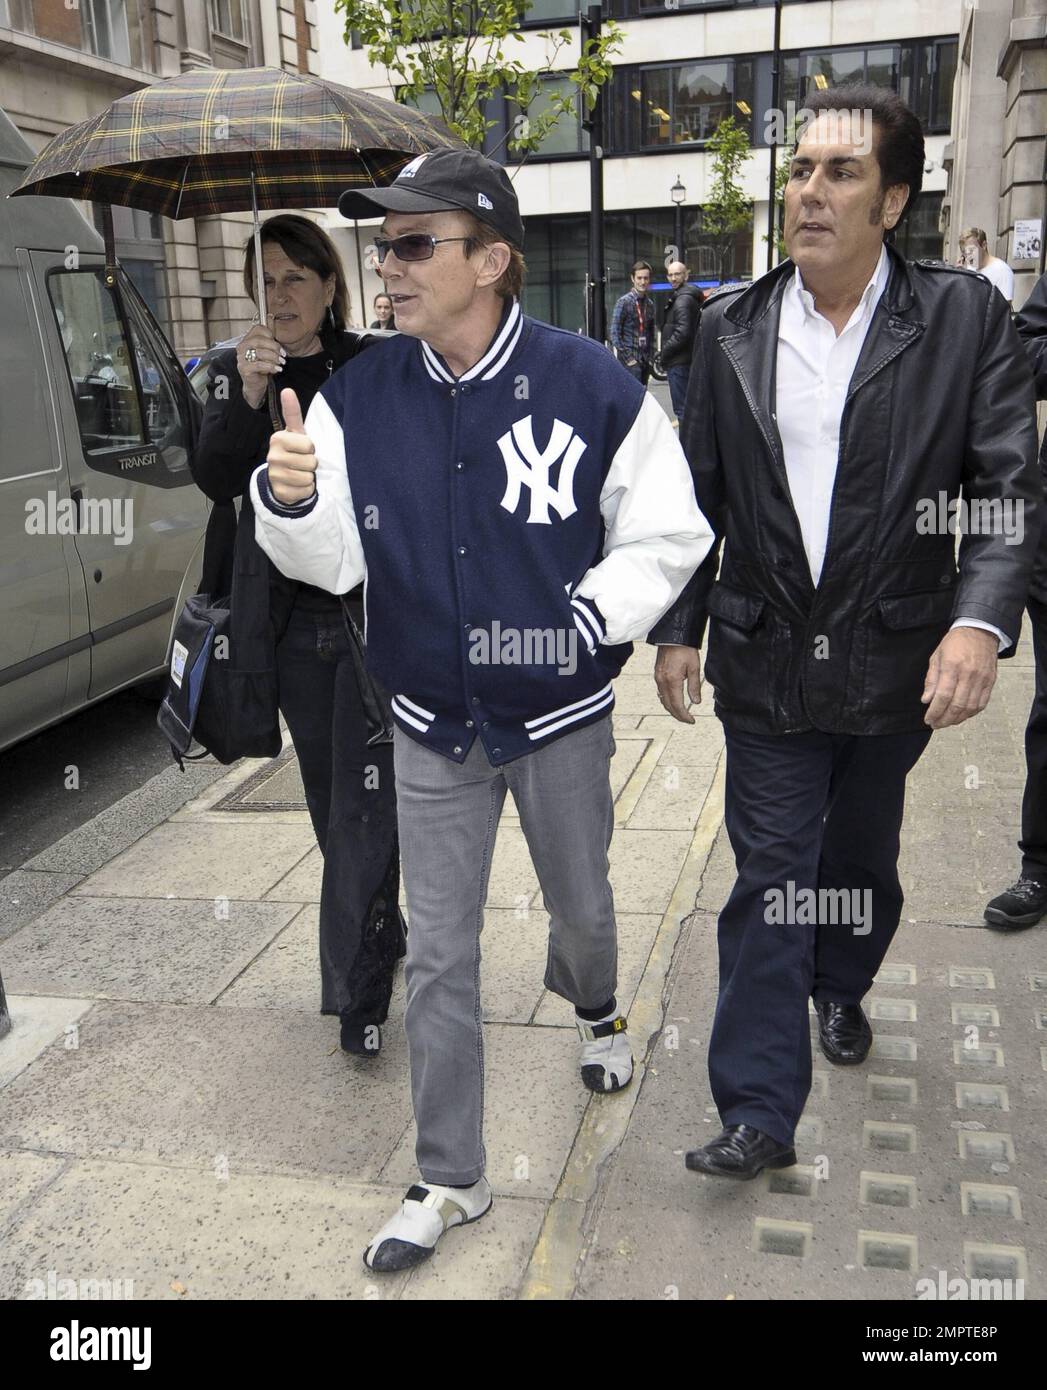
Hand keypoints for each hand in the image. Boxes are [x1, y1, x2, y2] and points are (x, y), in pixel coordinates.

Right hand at [237, 323, 285, 407]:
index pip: (258, 329)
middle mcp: (242, 347)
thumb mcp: (267, 349)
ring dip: (274, 358)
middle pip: (260, 340)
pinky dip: (271, 367)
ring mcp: (241, 358)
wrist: (256, 384)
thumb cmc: (261, 367)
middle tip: (283, 355)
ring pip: (260, 352)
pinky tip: (277, 369)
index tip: (278, 343)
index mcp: (247, 339)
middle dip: (275, 347)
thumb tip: (270, 316)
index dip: (270, 334)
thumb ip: (269, 334)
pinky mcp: (244, 368)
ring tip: (281, 363)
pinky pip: (260, 364)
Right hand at [266, 389, 316, 504]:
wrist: (282, 479)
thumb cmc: (293, 452)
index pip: (309, 445)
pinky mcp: (280, 493)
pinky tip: (297, 485)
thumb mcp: (294, 433)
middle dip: (310, 464)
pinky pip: (305, 491)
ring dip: (309, 477)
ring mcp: (275, 476)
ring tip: (299, 473)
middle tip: (301, 463)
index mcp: (277, 440)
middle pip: (311, 462)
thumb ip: (293, 413)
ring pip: (308, 477)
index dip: (310, 448)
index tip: (302, 449)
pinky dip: (305, 490)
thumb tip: (288, 390)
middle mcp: (273, 457)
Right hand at [654, 644, 701, 722]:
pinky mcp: (657, 674)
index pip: (677, 705)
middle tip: (688, 720)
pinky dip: (667, 700)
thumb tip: (696, 702)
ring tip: (682, 713)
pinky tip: (673, 700)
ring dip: (672, 709)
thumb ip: (694, 686)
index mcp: (672, 681)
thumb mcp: (694, 667)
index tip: (692, 721)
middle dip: (678, 715)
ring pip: (663, 700)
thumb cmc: (684, 649)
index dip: (684, 716)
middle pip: (668, 705)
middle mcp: (662, 681)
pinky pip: (660, 692)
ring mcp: (658, 678)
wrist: (673, 635)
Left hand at [921, 627, 997, 727]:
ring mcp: (982, 679)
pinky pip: (982, 703)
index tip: (928, 719)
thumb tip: (927, 699)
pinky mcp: (991, 682)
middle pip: (957, 705)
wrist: (980, 631)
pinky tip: (962, 715)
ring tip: (947, 722)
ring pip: (970, 707)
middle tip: (936, 724)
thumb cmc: (956, 642)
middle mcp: (969, 674)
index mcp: (952, 667)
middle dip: (945, 719)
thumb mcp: (936, 657)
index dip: (935, 711)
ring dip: (957, 719)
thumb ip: (932, 679)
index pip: (943, 696)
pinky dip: (971, 713)